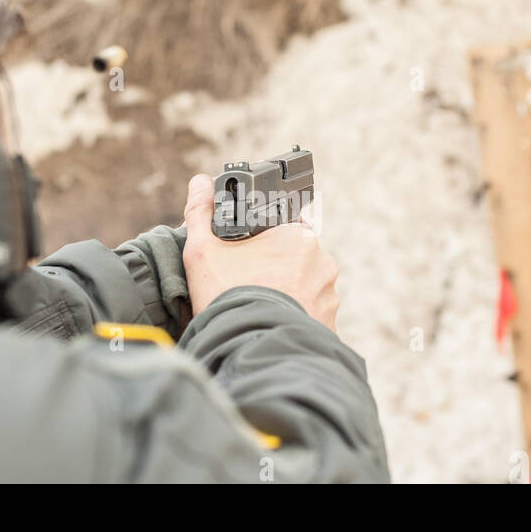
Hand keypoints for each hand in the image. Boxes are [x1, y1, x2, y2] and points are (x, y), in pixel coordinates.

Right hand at [182, 174, 338, 330]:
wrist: (248, 349)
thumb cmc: (228, 297)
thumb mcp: (203, 251)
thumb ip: (201, 213)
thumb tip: (200, 182)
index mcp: (299, 238)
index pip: (283, 232)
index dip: (263, 245)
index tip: (247, 260)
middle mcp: (323, 264)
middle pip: (295, 262)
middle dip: (275, 272)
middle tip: (248, 288)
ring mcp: (330, 298)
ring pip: (306, 291)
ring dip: (289, 298)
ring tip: (260, 311)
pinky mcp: (330, 327)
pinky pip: (312, 319)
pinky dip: (295, 322)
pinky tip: (272, 328)